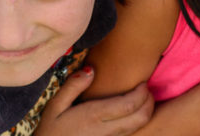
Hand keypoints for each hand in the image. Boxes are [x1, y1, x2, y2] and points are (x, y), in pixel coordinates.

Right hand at [35, 66, 152, 135]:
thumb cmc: (51, 130)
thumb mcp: (55, 106)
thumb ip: (73, 86)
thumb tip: (91, 69)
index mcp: (94, 116)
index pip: (128, 105)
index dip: (141, 93)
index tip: (142, 82)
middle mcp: (106, 130)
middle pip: (140, 118)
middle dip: (149, 102)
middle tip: (147, 89)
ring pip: (138, 127)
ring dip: (147, 112)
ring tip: (144, 99)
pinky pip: (130, 134)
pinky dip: (138, 122)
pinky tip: (133, 114)